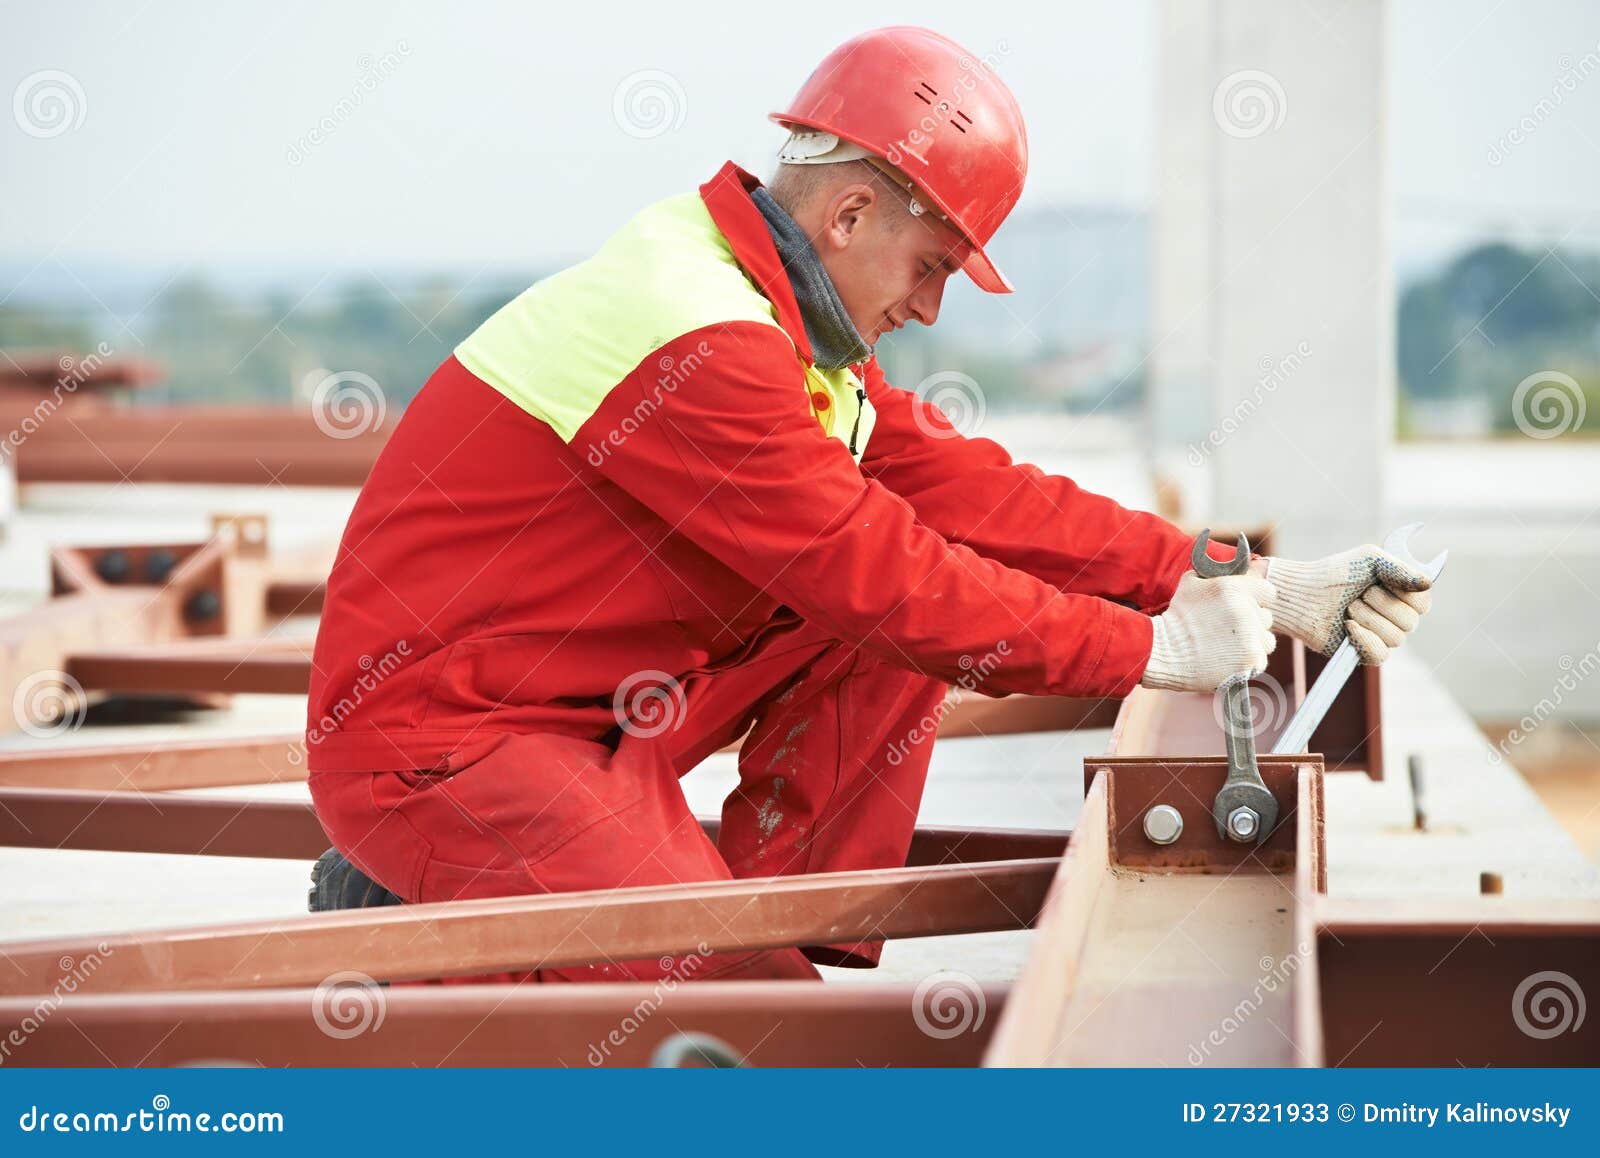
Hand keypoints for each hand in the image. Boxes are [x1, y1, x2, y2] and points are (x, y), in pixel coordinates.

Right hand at [1140, 571, 1276, 691]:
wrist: (1165, 650)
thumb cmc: (1178, 617)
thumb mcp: (1192, 584)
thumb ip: (1217, 572)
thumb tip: (1242, 564)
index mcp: (1233, 589)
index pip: (1267, 591)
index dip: (1257, 598)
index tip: (1245, 605)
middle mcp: (1245, 611)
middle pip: (1266, 617)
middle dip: (1252, 621)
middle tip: (1229, 629)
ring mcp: (1250, 638)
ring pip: (1266, 639)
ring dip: (1253, 642)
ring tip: (1229, 645)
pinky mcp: (1250, 660)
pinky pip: (1260, 659)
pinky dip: (1247, 661)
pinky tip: (1229, 658)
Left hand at [1262, 545, 1432, 662]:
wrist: (1302, 594)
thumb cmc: (1335, 573)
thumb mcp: (1369, 559)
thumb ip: (1399, 568)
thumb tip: (1427, 583)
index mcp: (1400, 594)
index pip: (1423, 603)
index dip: (1405, 594)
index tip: (1380, 582)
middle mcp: (1394, 617)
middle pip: (1410, 622)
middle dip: (1381, 605)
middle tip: (1358, 595)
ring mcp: (1380, 636)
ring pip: (1396, 638)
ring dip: (1368, 619)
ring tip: (1348, 608)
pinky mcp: (1364, 653)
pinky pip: (1381, 656)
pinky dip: (1364, 639)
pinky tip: (1348, 627)